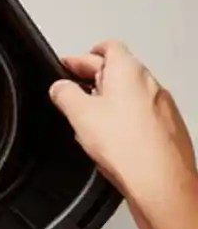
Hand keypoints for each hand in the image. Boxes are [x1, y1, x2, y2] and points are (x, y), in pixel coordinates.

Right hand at [49, 40, 195, 198]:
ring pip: (131, 94)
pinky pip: (143, 114)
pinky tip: (112, 139)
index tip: (69, 66)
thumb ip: (64, 94)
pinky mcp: (168, 127)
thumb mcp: (78, 114)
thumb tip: (60, 88)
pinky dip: (126, 119)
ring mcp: (163, 106)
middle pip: (118, 70)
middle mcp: (150, 84)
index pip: (107, 47)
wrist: (160, 181)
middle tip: (73, 91)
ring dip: (110, 100)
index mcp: (129, 71)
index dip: (83, 56)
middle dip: (94, 78)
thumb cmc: (129, 147)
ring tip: (90, 121)